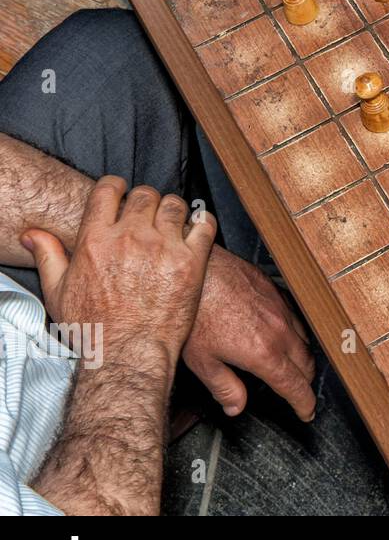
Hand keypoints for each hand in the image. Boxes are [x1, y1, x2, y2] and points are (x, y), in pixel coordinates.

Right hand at [25, 176, 215, 368]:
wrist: (129, 353)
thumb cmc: (94, 328)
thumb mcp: (59, 292)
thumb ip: (48, 256)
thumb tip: (32, 234)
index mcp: (96, 240)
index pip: (108, 189)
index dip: (117, 186)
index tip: (123, 192)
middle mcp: (130, 238)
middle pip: (145, 194)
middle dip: (146, 200)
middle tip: (149, 214)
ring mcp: (163, 248)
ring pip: (175, 205)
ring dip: (173, 210)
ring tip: (172, 223)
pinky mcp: (191, 261)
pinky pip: (204, 224)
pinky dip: (203, 220)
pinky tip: (198, 227)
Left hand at [184, 246, 317, 420]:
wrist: (194, 269)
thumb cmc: (193, 311)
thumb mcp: (201, 360)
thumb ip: (224, 387)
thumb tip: (235, 405)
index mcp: (263, 353)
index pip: (295, 386)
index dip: (304, 404)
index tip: (306, 412)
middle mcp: (279, 330)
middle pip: (307, 364)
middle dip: (305, 382)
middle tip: (297, 392)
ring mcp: (280, 308)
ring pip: (305, 339)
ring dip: (302, 356)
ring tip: (292, 365)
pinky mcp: (275, 290)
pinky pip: (296, 316)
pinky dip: (295, 331)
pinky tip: (281, 333)